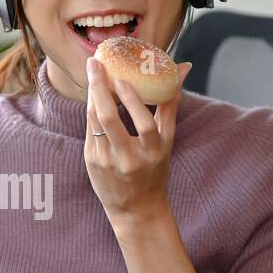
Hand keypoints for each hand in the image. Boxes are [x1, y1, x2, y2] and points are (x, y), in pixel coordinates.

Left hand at [84, 56, 191, 232]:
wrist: (135, 209)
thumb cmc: (155, 169)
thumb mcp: (167, 141)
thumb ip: (170, 104)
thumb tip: (182, 67)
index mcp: (152, 154)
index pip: (143, 124)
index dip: (132, 101)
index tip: (123, 79)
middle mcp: (128, 158)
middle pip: (109, 119)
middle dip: (100, 88)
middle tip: (95, 63)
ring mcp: (106, 161)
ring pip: (94, 120)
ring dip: (92, 94)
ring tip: (93, 72)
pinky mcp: (91, 161)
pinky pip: (89, 127)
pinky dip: (91, 107)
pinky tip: (93, 93)